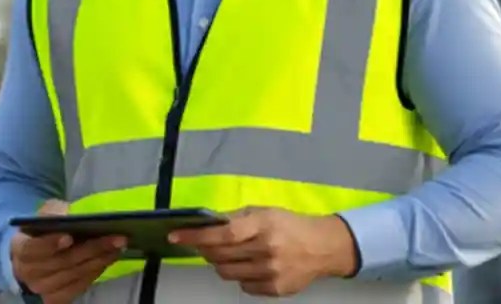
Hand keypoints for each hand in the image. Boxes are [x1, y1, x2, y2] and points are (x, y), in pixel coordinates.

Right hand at [11, 199, 125, 303]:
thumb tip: (66, 213)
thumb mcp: (44, 214)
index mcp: (20, 248)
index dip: (50, 244)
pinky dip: (95, 273)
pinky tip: (108, 259)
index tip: (69, 236)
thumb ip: (52, 211)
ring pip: (73, 276)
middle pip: (61, 263)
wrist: (35, 255)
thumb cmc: (42, 231)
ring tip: (118, 247)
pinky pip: (78, 287)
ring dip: (98, 261)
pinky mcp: (55, 298)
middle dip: (91, 249)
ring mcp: (41, 288)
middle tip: (116, 238)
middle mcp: (27, 273)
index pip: (32, 249)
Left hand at [168, 206, 357, 296]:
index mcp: (264, 225)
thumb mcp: (266, 212)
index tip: (176, 236)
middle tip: (203, 245)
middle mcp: (267, 249)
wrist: (324, 247)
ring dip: (220, 264)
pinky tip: (249, 266)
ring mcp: (271, 272)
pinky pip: (243, 286)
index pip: (223, 233)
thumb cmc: (291, 225)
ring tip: (228, 255)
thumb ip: (237, 218)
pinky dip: (240, 276)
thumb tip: (207, 223)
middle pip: (220, 255)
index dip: (197, 236)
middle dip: (206, 250)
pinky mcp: (275, 289)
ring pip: (227, 273)